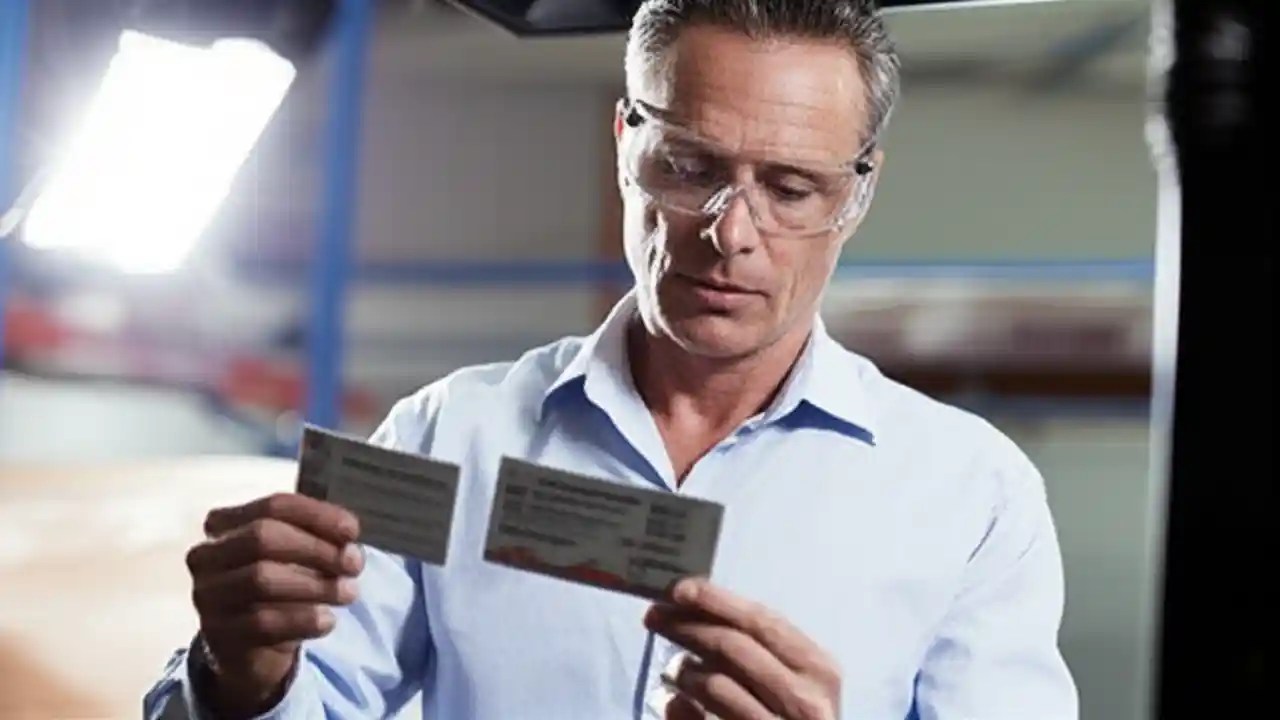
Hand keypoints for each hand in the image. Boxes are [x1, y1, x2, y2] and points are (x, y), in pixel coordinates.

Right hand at [185, 493, 363, 717]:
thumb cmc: (279, 588)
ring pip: (261, 579)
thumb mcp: (299, 558)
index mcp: (226, 524)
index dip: (317, 515)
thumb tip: (348, 543)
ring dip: (315, 585)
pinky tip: (328, 621)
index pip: (273, 506)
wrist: (252, 650)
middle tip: (354, 564)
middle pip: (262, 537)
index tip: (353, 531)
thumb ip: (321, 541)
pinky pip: (262, 622)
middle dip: (316, 549)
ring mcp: (208, 596)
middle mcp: (207, 556)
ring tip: (348, 592)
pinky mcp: (217, 635)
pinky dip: (302, 619)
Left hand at [644, 578, 839, 719]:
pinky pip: (702, 719)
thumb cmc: (794, 714)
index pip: (761, 622)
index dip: (718, 601)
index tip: (680, 589)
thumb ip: (755, 647)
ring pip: (715, 684)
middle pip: (733, 647)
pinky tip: (673, 701)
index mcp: (818, 669)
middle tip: (654, 616)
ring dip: (684, 671)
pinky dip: (679, 707)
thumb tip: (695, 606)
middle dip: (688, 626)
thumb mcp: (792, 678)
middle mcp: (805, 700)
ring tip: (676, 669)